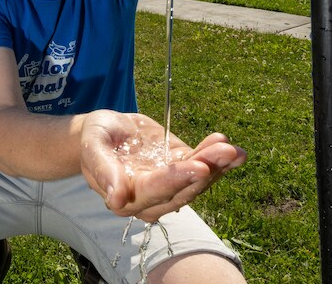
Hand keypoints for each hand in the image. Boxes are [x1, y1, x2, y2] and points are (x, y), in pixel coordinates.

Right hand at [80, 111, 246, 222]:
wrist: (105, 131)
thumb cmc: (95, 138)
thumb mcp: (94, 147)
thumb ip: (104, 171)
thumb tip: (115, 200)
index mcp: (128, 196)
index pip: (156, 190)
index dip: (178, 178)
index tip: (199, 166)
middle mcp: (152, 198)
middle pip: (183, 188)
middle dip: (206, 169)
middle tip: (225, 151)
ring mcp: (170, 185)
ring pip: (197, 181)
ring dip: (219, 166)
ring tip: (234, 150)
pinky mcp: (181, 170)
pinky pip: (203, 167)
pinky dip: (220, 161)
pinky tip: (237, 152)